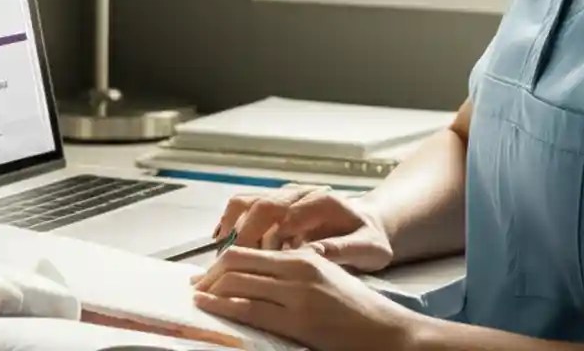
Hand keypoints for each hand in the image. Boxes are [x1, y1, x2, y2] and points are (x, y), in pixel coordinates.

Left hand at [192, 246, 418, 350]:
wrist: (388, 331)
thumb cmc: (359, 310)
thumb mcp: (326, 277)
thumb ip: (297, 271)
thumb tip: (262, 275)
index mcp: (303, 258)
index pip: (247, 251)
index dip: (218, 262)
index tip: (205, 274)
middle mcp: (297, 270)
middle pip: (236, 263)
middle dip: (208, 275)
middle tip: (195, 286)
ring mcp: (297, 295)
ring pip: (237, 284)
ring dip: (210, 291)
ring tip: (197, 298)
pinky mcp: (299, 321)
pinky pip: (250, 310)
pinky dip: (223, 307)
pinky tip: (209, 307)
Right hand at [212, 185, 393, 271]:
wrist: (368, 224)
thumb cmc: (369, 240)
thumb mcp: (369, 249)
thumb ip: (344, 249)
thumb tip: (314, 252)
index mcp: (323, 202)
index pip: (288, 214)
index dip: (272, 241)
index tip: (265, 264)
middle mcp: (300, 193)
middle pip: (262, 205)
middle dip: (246, 236)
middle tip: (234, 264)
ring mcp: (284, 195)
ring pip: (247, 202)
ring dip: (233, 228)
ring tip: (225, 256)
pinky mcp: (273, 202)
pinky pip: (243, 206)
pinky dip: (229, 223)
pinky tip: (221, 244)